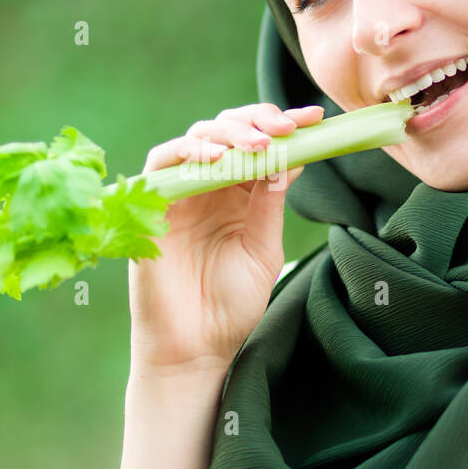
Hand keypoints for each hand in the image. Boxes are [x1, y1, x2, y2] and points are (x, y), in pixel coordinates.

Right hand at [127, 102, 323, 378]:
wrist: (197, 349)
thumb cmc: (231, 306)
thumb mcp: (263, 250)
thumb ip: (270, 204)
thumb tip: (288, 158)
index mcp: (240, 195)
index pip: (261, 146)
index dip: (286, 127)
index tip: (315, 119)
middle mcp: (210, 187)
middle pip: (230, 131)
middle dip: (260, 121)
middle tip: (286, 127)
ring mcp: (182, 193)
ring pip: (199, 138)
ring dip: (230, 134)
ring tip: (258, 144)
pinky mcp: (152, 205)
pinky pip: (164, 162)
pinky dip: (190, 151)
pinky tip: (218, 159)